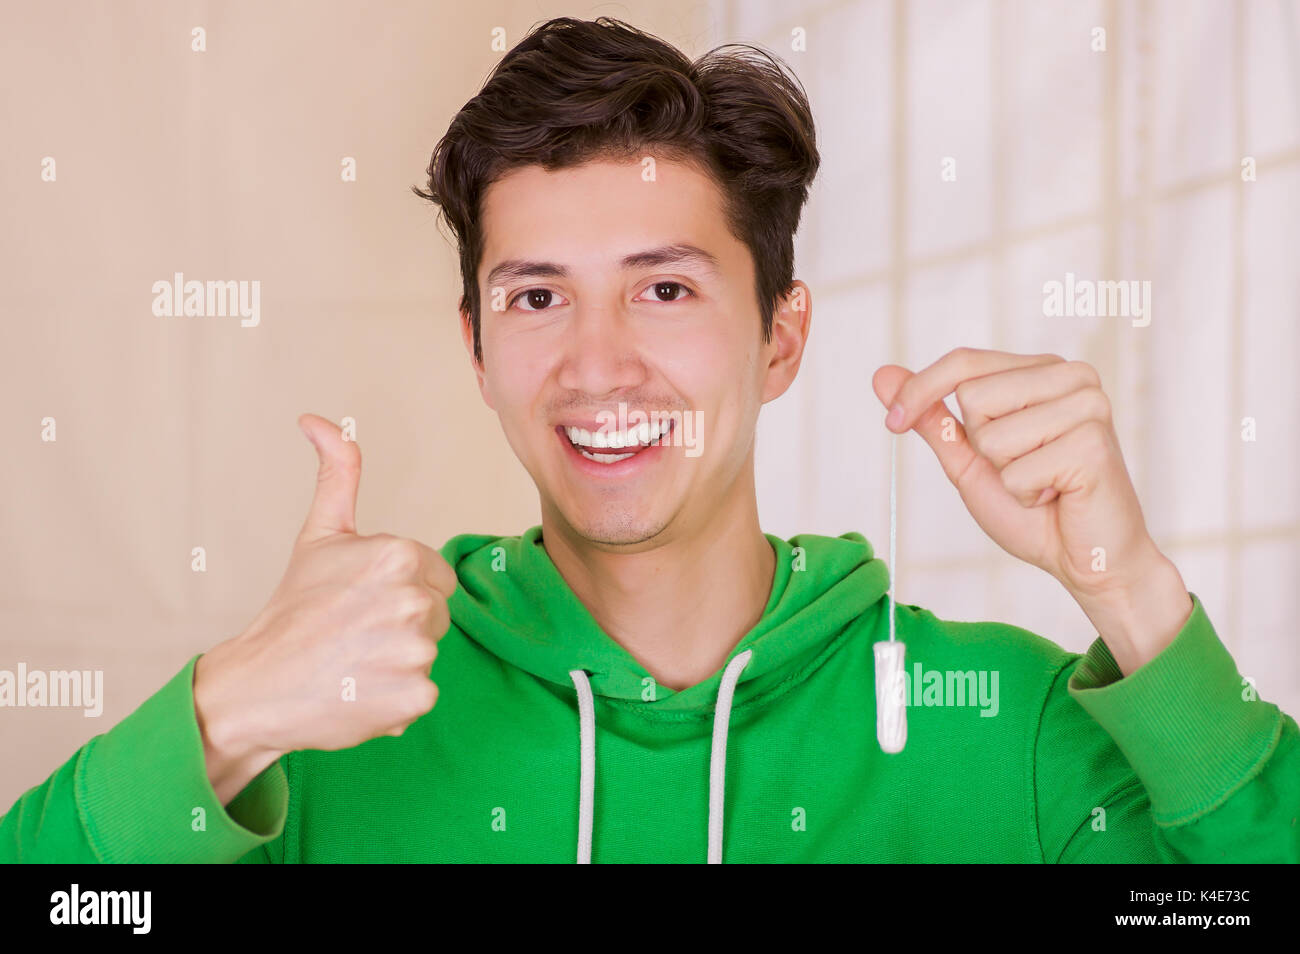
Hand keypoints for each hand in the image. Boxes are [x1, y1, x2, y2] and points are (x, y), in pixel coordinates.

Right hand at [193, 414, 457, 802]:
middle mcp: (414, 600)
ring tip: (353, 664)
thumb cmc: (291, 610)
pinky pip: (423, 694)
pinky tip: (358, 692)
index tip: (360, 604)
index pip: (436, 577)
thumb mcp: (319, 535)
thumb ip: (337, 473)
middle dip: (402, 626)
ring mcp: (416, 651)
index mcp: (399, 556)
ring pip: (428, 653)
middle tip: (353, 635)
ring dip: (398, 663)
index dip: (401, 591)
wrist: (256, 686)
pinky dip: (395, 700)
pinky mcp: (416, 696)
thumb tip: (316, 419)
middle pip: (437, 614)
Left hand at [873, 349, 1191, 673]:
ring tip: (1044, 483)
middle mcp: (1071, 375)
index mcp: (1041, 370)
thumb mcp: (970, 460)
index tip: (893, 423)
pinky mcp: (1093, 443)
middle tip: (1022, 469)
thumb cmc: (1034, 510)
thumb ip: (932, 418)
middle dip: (981, 447)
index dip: (919, 391)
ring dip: (1005, 474)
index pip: (963, 362)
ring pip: (992, 435)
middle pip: (972, 396)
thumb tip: (882, 375)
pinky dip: (1026, 495)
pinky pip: (1018, 471)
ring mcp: (1088, 405)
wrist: (1088, 559)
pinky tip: (1058, 496)